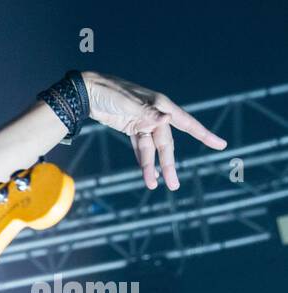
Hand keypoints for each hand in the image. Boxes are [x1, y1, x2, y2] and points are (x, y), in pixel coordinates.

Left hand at [82, 71, 227, 190]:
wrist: (88, 91)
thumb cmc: (110, 93)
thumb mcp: (128, 103)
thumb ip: (147, 112)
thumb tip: (166, 119)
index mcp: (160, 106)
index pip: (187, 123)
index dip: (204, 135)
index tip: (220, 145)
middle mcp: (155, 115)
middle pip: (166, 144)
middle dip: (169, 164)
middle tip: (173, 185)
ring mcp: (143, 122)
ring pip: (151, 149)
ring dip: (152, 167)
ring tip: (153, 185)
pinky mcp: (131, 127)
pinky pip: (140, 147)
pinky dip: (143, 159)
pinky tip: (147, 173)